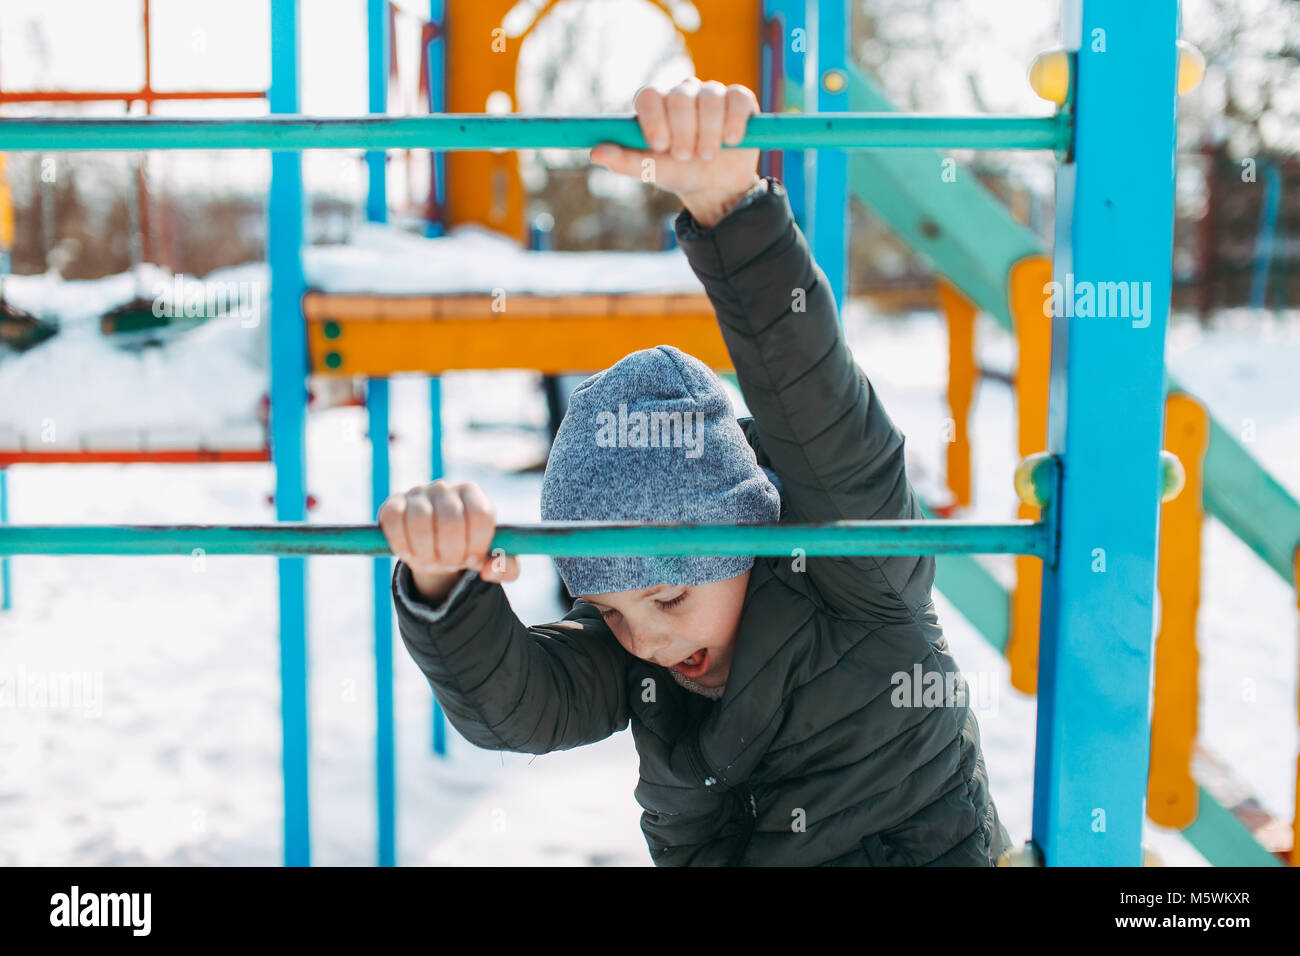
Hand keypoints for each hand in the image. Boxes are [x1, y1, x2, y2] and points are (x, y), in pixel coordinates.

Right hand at [378, 480, 518, 601]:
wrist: (433, 547)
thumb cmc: (466, 549)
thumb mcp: (491, 560)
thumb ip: (506, 568)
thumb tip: (489, 570)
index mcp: (473, 494)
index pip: (480, 515)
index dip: (477, 544)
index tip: (472, 563)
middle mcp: (445, 488)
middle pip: (451, 520)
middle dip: (450, 553)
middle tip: (449, 565)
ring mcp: (417, 493)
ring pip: (420, 520)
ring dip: (426, 551)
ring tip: (431, 562)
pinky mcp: (393, 504)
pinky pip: (394, 520)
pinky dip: (401, 543)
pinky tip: (410, 554)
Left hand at [589, 78, 761, 227]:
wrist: (716, 187)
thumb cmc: (679, 174)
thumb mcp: (651, 171)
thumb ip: (624, 160)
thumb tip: (596, 152)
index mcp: (657, 105)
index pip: (649, 96)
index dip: (653, 119)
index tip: (660, 146)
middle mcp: (682, 93)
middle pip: (679, 96)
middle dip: (683, 131)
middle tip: (685, 157)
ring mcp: (711, 94)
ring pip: (710, 98)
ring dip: (709, 132)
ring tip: (708, 156)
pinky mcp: (739, 100)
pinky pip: (737, 98)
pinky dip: (734, 121)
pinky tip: (731, 140)